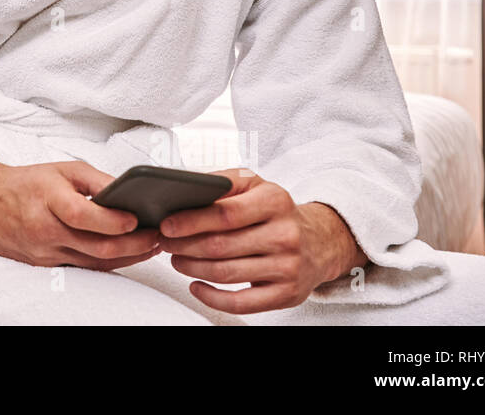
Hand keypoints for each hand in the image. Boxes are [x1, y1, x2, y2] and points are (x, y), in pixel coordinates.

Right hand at [0, 160, 163, 270]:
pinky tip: (127, 254)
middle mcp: (44, 229)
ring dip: (127, 257)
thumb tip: (131, 192)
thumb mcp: (63, 169)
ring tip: (151, 247)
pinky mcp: (44, 265)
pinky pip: (83, 267)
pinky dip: (108, 261)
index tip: (139, 219)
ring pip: (94, 262)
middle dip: (133, 245)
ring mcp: (43, 252)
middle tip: (157, 238)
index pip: (83, 215)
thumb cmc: (29, 183)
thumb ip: (97, 180)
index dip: (113, 221)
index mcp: (47, 199)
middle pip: (95, 246)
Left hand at [156, 168, 362, 313]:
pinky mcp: (287, 294)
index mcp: (275, 201)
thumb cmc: (276, 212)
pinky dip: (212, 297)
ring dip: (192, 268)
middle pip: (221, 246)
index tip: (166, 224)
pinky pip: (241, 302)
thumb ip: (222, 182)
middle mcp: (285, 234)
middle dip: (184, 245)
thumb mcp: (256, 185)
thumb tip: (183, 187)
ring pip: (226, 273)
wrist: (319, 241)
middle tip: (165, 243)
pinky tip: (196, 286)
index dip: (191, 221)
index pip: (225, 214)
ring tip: (176, 259)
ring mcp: (288, 267)